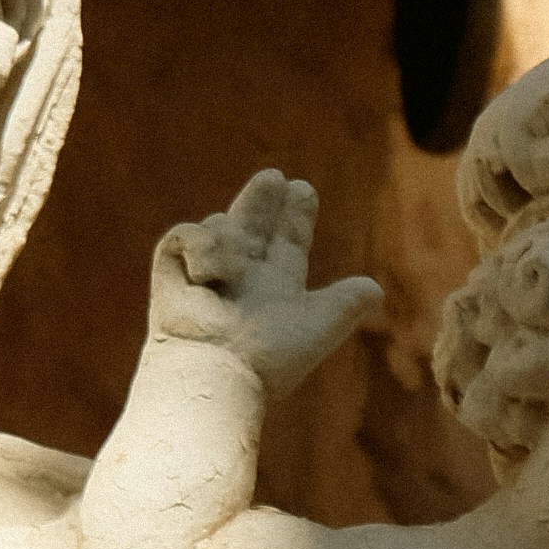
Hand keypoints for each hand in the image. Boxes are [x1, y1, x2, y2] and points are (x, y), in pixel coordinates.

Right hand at [145, 169, 380, 397]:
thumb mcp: (318, 327)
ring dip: (231, 237)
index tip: (303, 190)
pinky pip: (187, 232)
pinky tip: (208, 274)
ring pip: (221, 224)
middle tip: (275, 177)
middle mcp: (243, 275)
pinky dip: (201, 245)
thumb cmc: (267, 355)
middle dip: (262, 199)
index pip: (288, 242)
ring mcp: (207, 271)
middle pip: (253, 223)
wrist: (216, 371)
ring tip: (235, 270)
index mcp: (275, 285)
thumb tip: (375, 289)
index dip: (297, 217)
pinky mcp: (172, 267)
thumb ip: (345, 304)